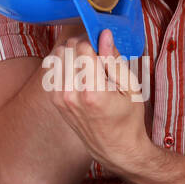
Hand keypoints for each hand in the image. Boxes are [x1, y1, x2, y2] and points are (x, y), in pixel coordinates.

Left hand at [46, 30, 152, 174]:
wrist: (116, 149)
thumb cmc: (128, 119)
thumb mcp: (131, 88)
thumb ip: (115, 60)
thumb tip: (104, 34)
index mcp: (92, 92)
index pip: (83, 46)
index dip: (95, 41)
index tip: (105, 48)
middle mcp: (71, 95)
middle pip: (68, 48)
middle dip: (83, 46)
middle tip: (99, 57)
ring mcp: (59, 99)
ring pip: (58, 56)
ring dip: (73, 54)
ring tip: (89, 67)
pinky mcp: (55, 100)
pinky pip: (53, 69)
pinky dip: (65, 66)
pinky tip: (80, 75)